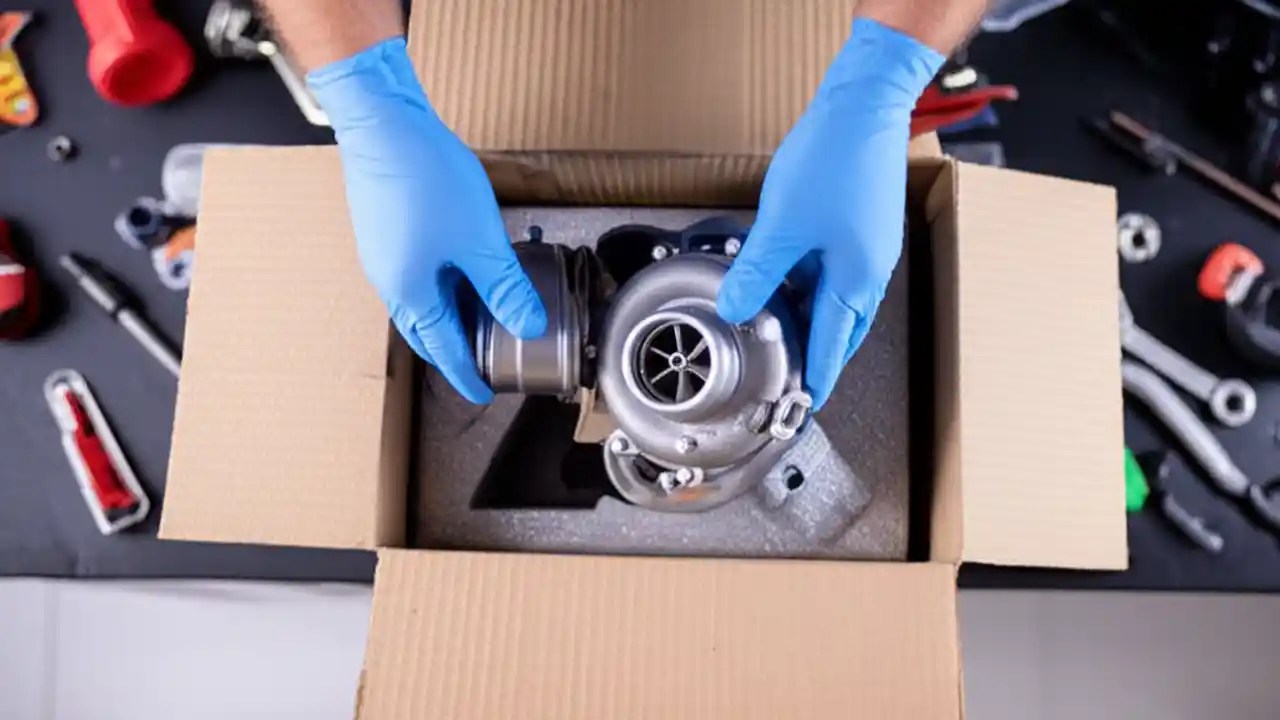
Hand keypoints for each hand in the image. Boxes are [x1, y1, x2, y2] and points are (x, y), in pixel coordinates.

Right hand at [308, 38, 545, 402]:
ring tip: (484, 314)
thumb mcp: (481, 244)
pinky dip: (442, 286)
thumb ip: (505, 289)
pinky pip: (416, 274)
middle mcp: (390, 281)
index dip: (467, 373)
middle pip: (427, 331)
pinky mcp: (386, 229)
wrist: (382, 124)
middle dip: (455, 350)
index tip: (483, 393)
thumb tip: (528, 327)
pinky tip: (464, 269)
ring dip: (450, 315)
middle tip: (484, 360)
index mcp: (412, 295)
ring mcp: (384, 254)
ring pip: (421, 301)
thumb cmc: (427, 181)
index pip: (443, 351)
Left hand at [717, 19, 942, 408]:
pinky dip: (816, 287)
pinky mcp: (862, 224)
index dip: (814, 377)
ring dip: (816, 319)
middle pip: (843, 328)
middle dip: (822, 355)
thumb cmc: (832, 159)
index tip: (804, 404)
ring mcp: (870, 246)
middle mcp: (870, 269)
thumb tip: (734, 309)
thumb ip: (756, 274)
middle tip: (800, 378)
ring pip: (840, 299)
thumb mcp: (781, 227)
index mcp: (855, 279)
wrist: (865, 104)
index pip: (831, 346)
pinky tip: (792, 280)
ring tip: (787, 334)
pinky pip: (838, 271)